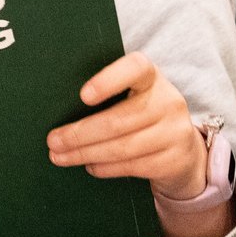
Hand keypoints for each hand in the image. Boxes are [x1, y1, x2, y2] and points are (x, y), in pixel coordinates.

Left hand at [47, 53, 231, 236]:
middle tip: (52, 141)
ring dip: (85, 153)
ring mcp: (175, 132)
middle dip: (80, 133)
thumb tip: (58, 109)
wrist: (183, 151)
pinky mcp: (174, 160)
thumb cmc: (141, 118)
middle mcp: (168, 101)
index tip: (83, 96)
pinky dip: (105, 168)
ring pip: (122, 146)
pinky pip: (132, 166)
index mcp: (152, 78)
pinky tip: (89, 166)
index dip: (109, 80)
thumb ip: (107, 97)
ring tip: (60, 157)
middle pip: (118, 119)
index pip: (136, 68)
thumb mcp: (132, 98)